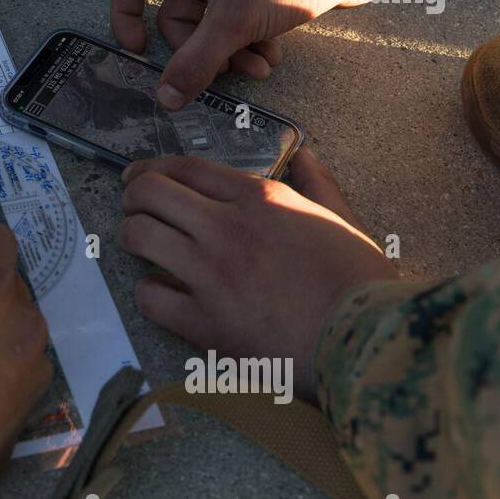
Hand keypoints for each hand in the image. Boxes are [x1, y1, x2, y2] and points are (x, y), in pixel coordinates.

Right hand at [111, 0, 400, 109]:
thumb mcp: (233, 23)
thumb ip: (195, 63)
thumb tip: (165, 97)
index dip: (126, 16)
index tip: (138, 50)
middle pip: (176, 19)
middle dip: (201, 51)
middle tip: (225, 70)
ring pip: (212, 28)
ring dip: (231, 54)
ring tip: (260, 68)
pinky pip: (238, 26)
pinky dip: (251, 44)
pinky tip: (273, 55)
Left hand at [117, 149, 397, 401]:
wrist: (367, 343)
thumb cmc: (361, 284)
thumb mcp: (344, 220)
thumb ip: (318, 184)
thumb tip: (304, 155)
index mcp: (259, 199)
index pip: (186, 168)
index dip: (153, 168)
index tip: (139, 176)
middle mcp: (227, 227)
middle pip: (150, 193)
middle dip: (133, 196)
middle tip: (133, 208)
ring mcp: (210, 273)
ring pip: (139, 236)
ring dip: (132, 237)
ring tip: (140, 246)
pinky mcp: (203, 321)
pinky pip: (149, 297)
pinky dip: (148, 293)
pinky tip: (161, 294)